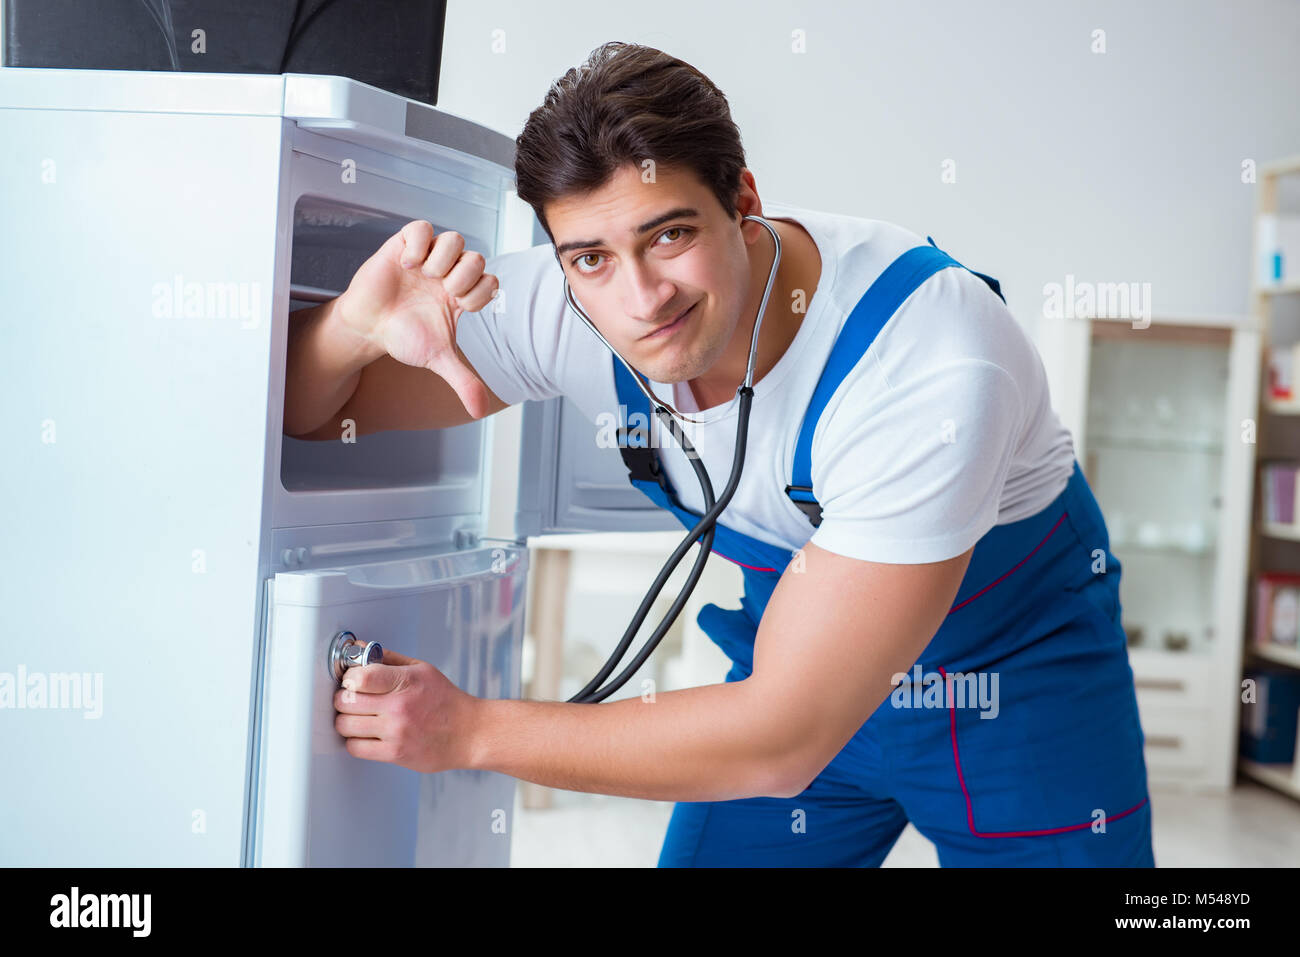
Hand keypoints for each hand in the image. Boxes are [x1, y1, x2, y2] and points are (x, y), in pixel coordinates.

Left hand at [333, 647, 477, 773]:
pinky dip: (354, 741)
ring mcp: (396, 732)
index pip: (360, 677)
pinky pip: (355, 748)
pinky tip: (365, 734)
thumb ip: (387, 658)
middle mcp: (400, 707)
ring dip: (346, 720)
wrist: (468, 733)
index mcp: (406, 681)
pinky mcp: (394, 754)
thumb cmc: (445, 700)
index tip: (351, 680)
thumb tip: (360, 648)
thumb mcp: (421, 669)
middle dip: (343, 698)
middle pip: (346, 701)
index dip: (348, 677)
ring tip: (357, 717)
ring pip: (345, 725)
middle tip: (351, 698)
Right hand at [337, 220, 499, 418]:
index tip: (460, 308)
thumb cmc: (403, 337)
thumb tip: (479, 410)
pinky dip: (418, 244)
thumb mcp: (436, 360)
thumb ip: (462, 381)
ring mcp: (427, 258)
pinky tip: (408, 264)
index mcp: (461, 295)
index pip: (490, 280)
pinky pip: (421, 228)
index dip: (481, 292)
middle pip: (477, 257)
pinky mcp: (403, 245)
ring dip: (443, 259)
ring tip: (424, 276)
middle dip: (465, 276)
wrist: (368, 328)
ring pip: (453, 239)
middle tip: (444, 292)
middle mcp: (448, 273)